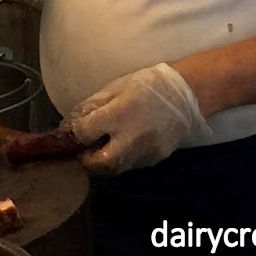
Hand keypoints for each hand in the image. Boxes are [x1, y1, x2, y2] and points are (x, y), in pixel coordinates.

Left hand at [68, 62, 210, 174]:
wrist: (183, 97)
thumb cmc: (145, 86)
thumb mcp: (115, 88)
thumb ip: (92, 107)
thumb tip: (71, 123)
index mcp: (119, 113)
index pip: (86, 132)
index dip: (75, 133)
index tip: (73, 131)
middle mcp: (132, 137)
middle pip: (100, 163)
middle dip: (86, 160)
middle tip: (82, 150)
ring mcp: (145, 152)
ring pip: (116, 169)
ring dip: (102, 163)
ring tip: (99, 149)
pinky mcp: (155, 160)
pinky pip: (131, 166)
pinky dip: (120, 160)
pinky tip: (119, 148)